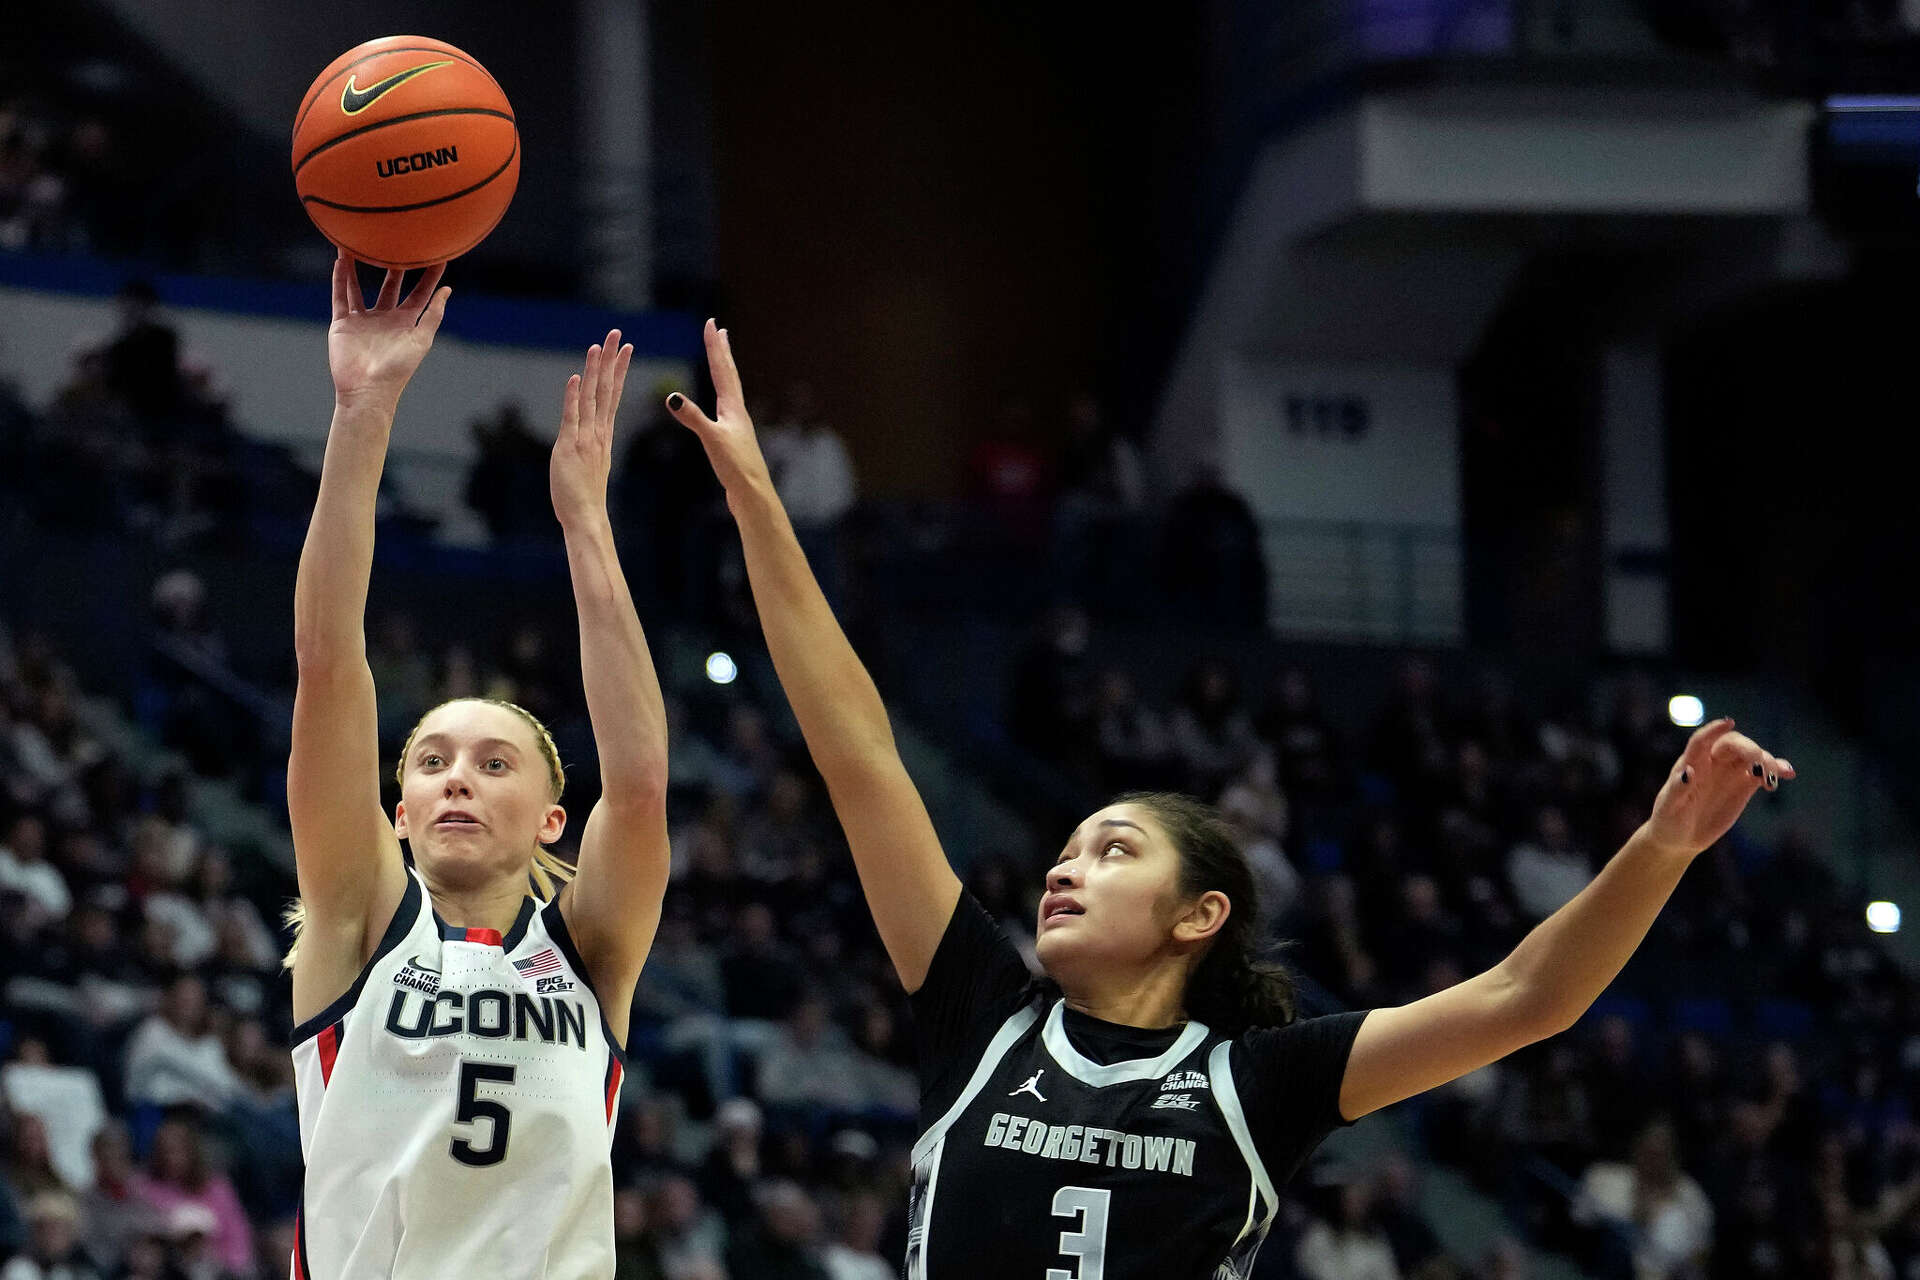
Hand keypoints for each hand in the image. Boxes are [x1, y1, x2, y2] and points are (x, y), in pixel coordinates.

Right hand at [328, 251, 450, 409]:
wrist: (367, 390)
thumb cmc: (398, 369)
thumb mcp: (421, 340)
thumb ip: (433, 314)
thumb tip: (447, 290)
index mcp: (406, 323)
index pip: (419, 294)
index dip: (427, 276)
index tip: (435, 254)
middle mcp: (384, 319)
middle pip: (389, 286)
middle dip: (392, 265)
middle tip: (396, 240)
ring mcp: (362, 320)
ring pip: (359, 287)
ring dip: (358, 266)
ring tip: (359, 242)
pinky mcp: (342, 324)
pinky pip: (340, 296)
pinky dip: (340, 279)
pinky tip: (341, 259)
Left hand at [551, 328, 632, 528]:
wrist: (587, 517)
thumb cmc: (586, 497)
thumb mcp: (590, 465)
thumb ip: (589, 447)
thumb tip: (585, 438)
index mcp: (604, 435)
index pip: (613, 395)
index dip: (618, 370)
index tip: (626, 349)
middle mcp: (598, 432)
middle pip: (607, 389)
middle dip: (612, 360)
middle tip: (618, 334)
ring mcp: (585, 438)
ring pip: (592, 397)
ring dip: (595, 370)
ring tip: (599, 346)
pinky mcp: (569, 446)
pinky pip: (572, 416)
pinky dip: (574, 396)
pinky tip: (576, 378)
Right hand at [663, 319, 773, 495]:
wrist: (753, 495)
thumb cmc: (736, 469)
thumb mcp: (711, 440)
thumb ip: (692, 418)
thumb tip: (672, 397)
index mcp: (733, 409)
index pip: (722, 370)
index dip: (714, 347)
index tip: (711, 324)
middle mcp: (737, 413)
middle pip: (729, 375)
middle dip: (721, 351)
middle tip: (719, 329)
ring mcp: (737, 426)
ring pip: (729, 390)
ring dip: (724, 370)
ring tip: (722, 358)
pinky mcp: (734, 440)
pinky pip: (726, 408)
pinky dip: (721, 395)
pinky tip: (720, 403)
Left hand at [1643, 718, 1795, 856]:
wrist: (1680, 838)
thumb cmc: (1668, 820)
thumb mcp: (1669, 807)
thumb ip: (1678, 789)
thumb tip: (1689, 772)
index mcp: (1690, 763)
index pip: (1702, 740)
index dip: (1714, 730)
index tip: (1728, 723)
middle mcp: (1711, 762)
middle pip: (1733, 745)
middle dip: (1749, 749)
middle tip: (1760, 764)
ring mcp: (1729, 772)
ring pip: (1751, 756)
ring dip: (1766, 760)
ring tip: (1774, 775)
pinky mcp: (1743, 785)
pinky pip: (1762, 773)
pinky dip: (1775, 770)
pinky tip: (1787, 773)